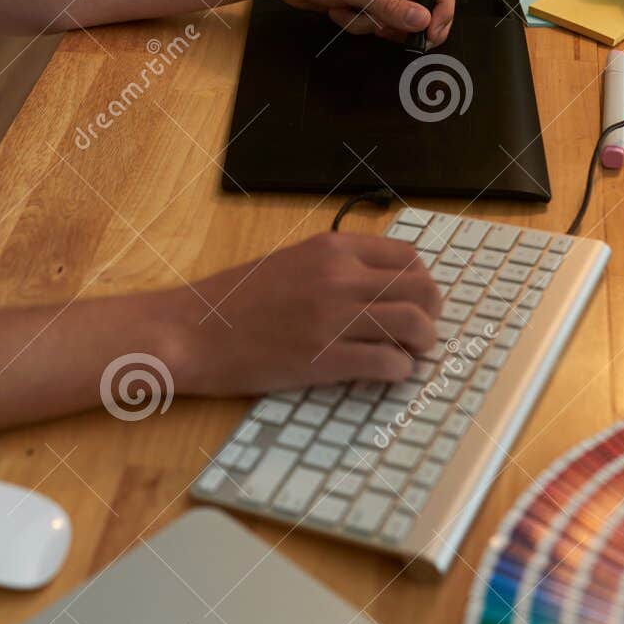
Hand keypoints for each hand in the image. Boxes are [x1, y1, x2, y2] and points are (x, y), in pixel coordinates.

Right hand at [163, 231, 441, 396]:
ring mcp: (332, 318)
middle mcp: (338, 277)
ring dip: (423, 344)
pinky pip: (389, 363)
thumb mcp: (291, 263)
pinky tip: (386, 374)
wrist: (191, 330)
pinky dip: (399, 371)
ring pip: (416, 325)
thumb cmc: (235, 301)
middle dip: (432, 313)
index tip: (417, 300)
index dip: (421, 282)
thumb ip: (335, 267)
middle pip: (422, 289)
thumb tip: (382, 284)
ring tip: (410, 354)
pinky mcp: (324, 359)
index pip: (409, 257)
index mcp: (331, 249)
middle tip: (421, 332)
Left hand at [266, 0, 454, 45]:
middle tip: (385, 32)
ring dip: (372, 24)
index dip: (442, 8)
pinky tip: (338, 10)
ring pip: (398, 21)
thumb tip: (423, 21)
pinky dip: (359, 25)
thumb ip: (390, 6)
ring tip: (347, 10)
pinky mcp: (370, 3)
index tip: (433, 33)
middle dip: (402, 23)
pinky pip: (378, 25)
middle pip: (423, 5)